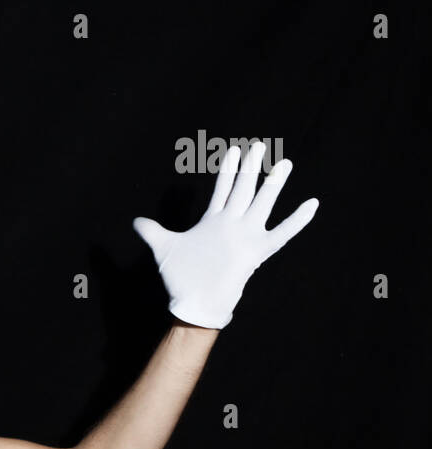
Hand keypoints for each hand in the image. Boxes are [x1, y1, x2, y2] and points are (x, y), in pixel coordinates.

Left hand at [133, 141, 318, 328]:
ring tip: (285, 164)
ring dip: (273, 185)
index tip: (234, 150)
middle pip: (243, 190)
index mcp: (213, 221)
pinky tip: (311, 204)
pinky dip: (296, 221)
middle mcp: (231, 225)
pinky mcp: (255, 252)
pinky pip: (281, 234)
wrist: (194, 302)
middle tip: (261, 146)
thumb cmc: (181, 278)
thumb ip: (152, 231)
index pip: (223, 189)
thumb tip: (136, 222)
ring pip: (262, 204)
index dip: (228, 170)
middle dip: (251, 168)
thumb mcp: (164, 249)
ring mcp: (245, 236)